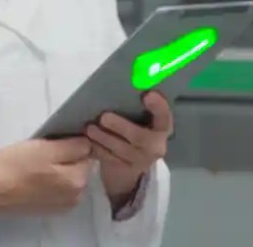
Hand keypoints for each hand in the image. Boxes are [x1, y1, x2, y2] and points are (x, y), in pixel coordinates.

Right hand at [0, 137, 93, 215]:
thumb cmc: (16, 165)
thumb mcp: (47, 148)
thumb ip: (73, 146)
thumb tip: (87, 144)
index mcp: (78, 182)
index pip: (85, 153)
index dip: (70, 143)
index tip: (53, 142)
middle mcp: (75, 198)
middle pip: (77, 166)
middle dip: (63, 157)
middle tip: (41, 152)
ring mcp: (61, 206)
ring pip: (65, 177)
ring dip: (55, 169)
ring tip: (34, 164)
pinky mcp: (47, 208)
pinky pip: (55, 188)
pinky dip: (48, 181)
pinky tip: (32, 176)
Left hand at [86, 91, 172, 208]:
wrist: (131, 167)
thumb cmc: (134, 132)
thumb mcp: (140, 121)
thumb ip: (134, 107)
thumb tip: (119, 82)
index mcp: (161, 129)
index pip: (164, 117)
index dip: (158, 106)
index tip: (148, 94)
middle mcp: (155, 146)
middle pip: (140, 137)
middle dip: (121, 126)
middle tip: (104, 117)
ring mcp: (141, 161)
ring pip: (121, 150)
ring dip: (104, 138)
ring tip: (89, 128)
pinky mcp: (125, 171)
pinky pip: (110, 159)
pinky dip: (97, 149)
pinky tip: (87, 141)